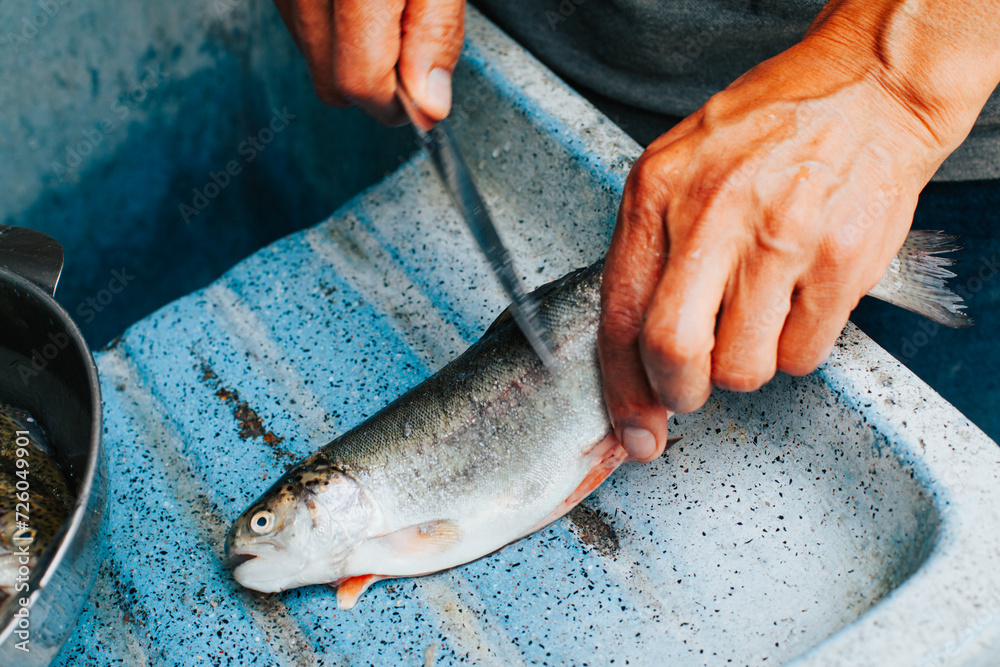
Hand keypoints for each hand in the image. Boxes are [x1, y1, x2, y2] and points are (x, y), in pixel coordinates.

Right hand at [272, 0, 464, 123]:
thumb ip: (436, 34)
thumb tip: (430, 104)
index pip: (361, 83)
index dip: (400, 102)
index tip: (427, 98)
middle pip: (332, 84)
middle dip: (378, 86)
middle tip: (416, 53)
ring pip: (314, 59)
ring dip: (354, 55)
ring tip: (390, 12)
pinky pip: (303, 27)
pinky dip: (335, 28)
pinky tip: (363, 3)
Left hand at [598, 23, 963, 462]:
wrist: (865, 89)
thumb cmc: (768, 129)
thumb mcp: (679, 165)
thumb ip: (649, 246)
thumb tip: (633, 344)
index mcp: (657, 192)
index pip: (620, 313)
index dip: (622, 386)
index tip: (633, 425)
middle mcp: (713, 213)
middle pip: (673, 350)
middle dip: (676, 393)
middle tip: (688, 392)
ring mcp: (781, 236)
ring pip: (743, 367)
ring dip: (744, 366)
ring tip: (757, 316)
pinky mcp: (841, 259)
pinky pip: (802, 355)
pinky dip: (794, 349)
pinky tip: (797, 301)